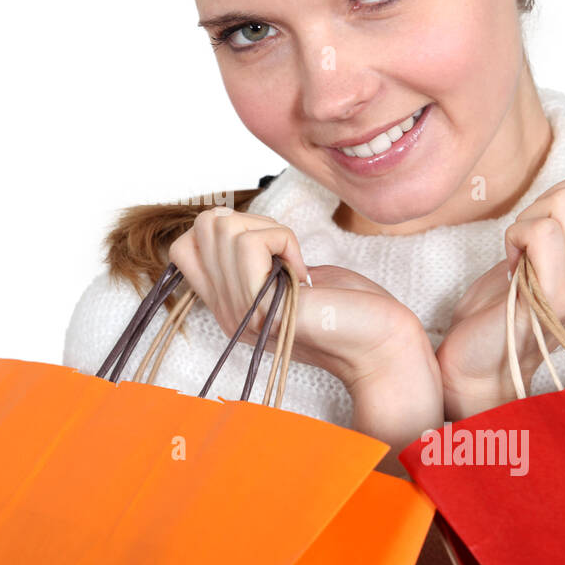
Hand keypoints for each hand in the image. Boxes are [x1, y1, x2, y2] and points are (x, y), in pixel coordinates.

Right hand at [168, 208, 442, 458]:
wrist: (382, 344)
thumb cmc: (349, 305)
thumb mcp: (287, 275)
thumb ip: (254, 257)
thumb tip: (228, 222)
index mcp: (228, 303)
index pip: (182, 248)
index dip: (223, 230)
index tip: (268, 249)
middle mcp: (226, 311)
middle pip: (202, 227)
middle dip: (250, 220)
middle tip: (286, 252)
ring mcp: (240, 312)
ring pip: (220, 227)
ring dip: (268, 230)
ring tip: (295, 262)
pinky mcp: (261, 309)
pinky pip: (249, 242)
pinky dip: (282, 240)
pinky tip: (303, 272)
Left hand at [435, 167, 564, 417]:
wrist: (483, 362)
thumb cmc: (509, 302)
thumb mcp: (554, 257)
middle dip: (552, 194)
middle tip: (535, 235)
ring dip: (529, 217)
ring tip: (522, 251)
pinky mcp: (554, 293)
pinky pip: (540, 231)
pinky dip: (514, 238)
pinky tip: (512, 266)